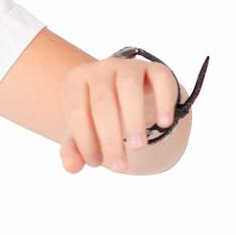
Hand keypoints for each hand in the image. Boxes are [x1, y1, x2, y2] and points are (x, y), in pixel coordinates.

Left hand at [59, 56, 178, 173]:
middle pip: (103, 102)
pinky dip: (163, 101)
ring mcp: (128, 66)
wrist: (122, 92)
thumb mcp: (82, 131)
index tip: (94, 164)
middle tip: (118, 166)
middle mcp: (100, 69)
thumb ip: (73, 150)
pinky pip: (161, 79)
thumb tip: (71, 168)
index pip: (77, 110)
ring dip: (134, 119)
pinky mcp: (155, 68)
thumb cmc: (97, 116)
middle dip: (110, 138)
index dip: (84, 139)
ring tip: (137, 147)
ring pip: (129, 87)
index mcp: (76, 81)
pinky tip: (164, 124)